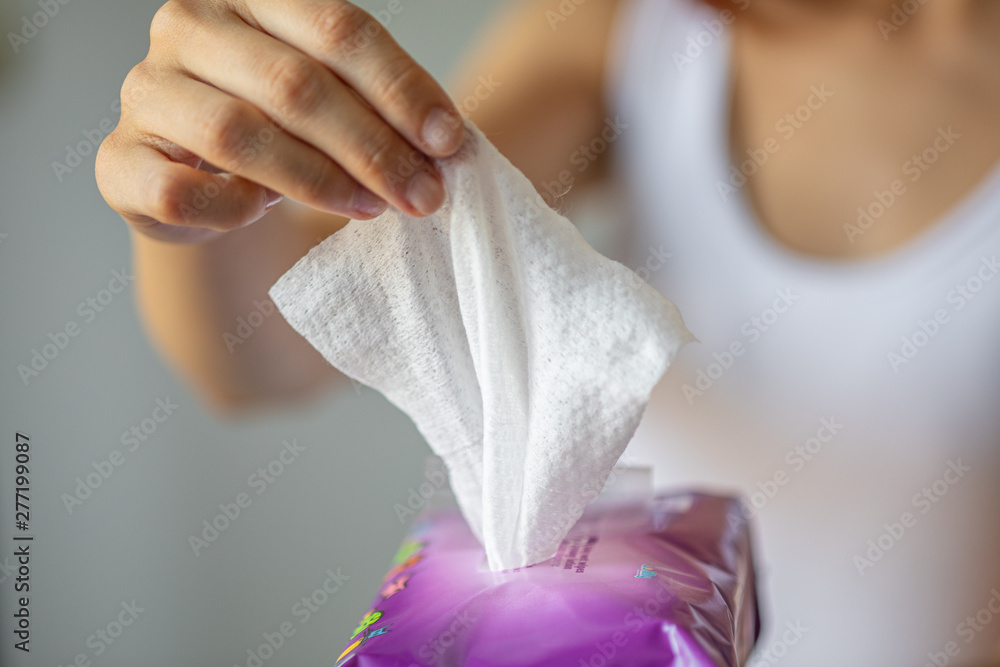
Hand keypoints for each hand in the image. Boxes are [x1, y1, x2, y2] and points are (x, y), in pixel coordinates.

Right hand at [96, 0, 465, 242]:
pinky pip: (180, 190)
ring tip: (372, 207)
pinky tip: (262, 214)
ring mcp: (146, 89)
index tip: (448, 140)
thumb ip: (379, 105)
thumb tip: (445, 141)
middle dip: (372, 146)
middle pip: (294, 83)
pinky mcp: (119, 159)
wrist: (208, 186)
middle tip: (423, 193)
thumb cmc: (283, 131)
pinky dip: (232, 209)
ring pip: (237, 134)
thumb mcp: (334, 101)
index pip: (337, 27)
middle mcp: (189, 26)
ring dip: (318, 181)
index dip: (400, 87)